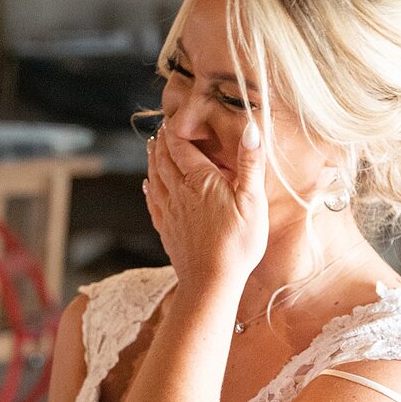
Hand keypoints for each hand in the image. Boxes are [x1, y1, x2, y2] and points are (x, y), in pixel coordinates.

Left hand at [143, 121, 268, 290]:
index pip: (180, 147)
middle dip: (161, 142)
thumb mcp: (252, 201)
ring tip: (151, 148)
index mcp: (200, 181)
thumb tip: (252, 129)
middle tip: (161, 129)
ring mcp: (170, 212)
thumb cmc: (237, 243)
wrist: (211, 283)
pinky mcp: (167, 230)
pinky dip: (149, 188)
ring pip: (155, 178)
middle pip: (164, 160)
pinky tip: (148, 185)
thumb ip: (250, 164)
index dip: (175, 131)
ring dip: (153, 160)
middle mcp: (179, 193)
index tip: (173, 118)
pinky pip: (153, 202)